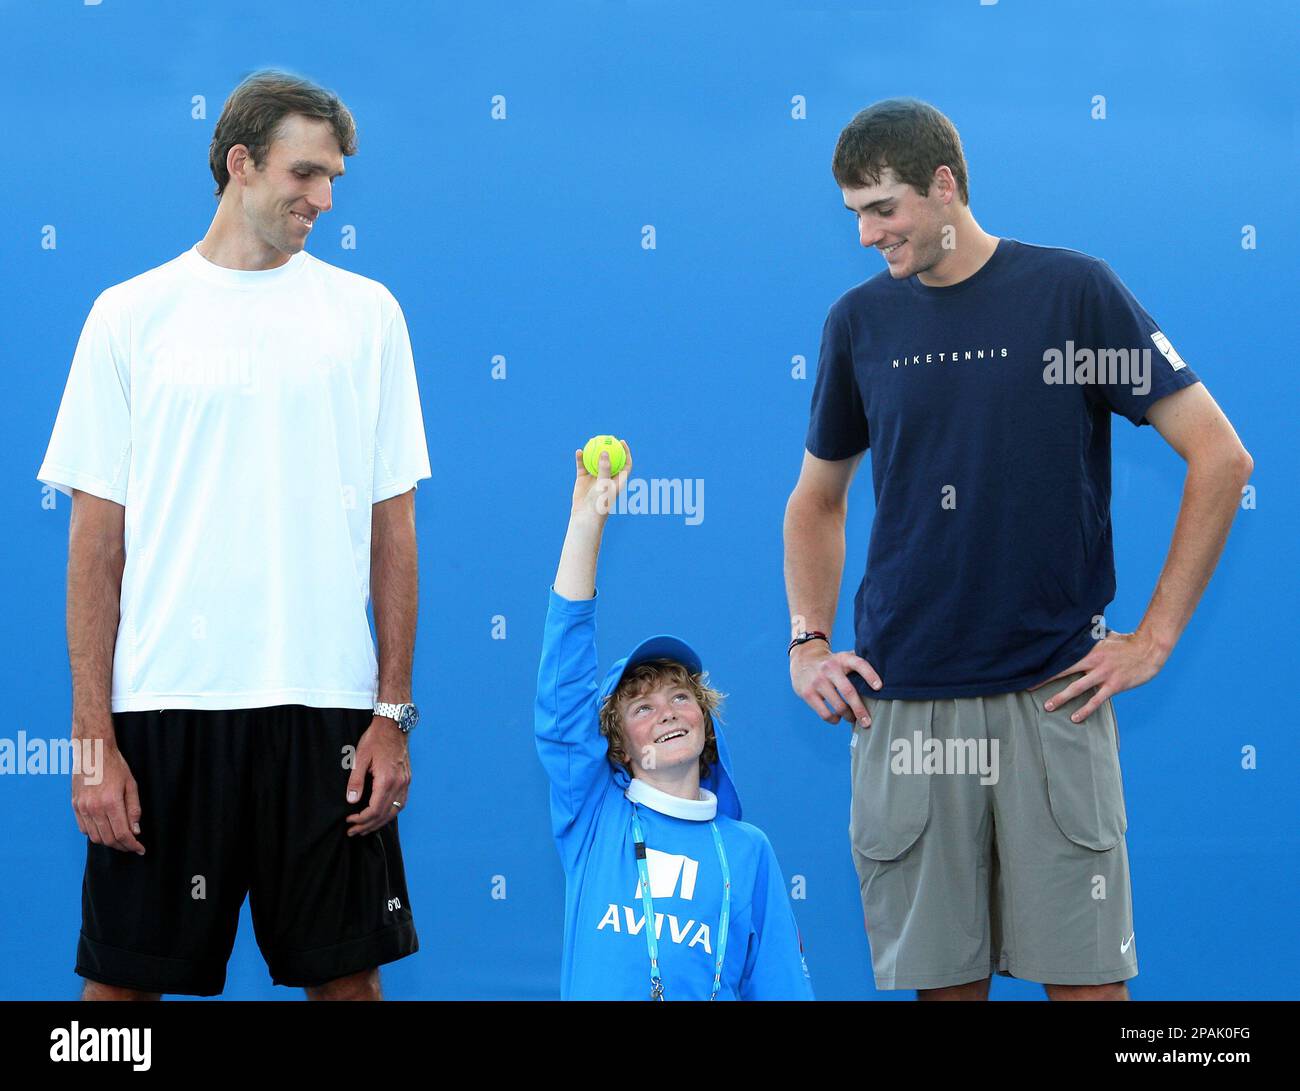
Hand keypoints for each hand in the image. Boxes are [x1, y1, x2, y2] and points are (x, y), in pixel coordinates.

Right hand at [73, 740, 144, 854]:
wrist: (92, 751)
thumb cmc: (115, 766)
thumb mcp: (131, 785)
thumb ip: (134, 809)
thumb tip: (136, 831)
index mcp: (111, 802)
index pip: (122, 833)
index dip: (132, 845)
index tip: (140, 849)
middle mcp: (94, 808)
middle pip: (109, 839)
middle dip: (123, 846)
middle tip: (132, 846)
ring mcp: (82, 808)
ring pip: (95, 837)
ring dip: (109, 842)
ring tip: (120, 840)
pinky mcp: (75, 806)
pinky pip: (84, 829)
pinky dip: (95, 834)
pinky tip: (105, 830)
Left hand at [345, 716, 411, 836]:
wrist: (394, 725)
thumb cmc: (375, 739)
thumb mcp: (360, 758)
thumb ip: (356, 781)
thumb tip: (352, 801)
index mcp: (387, 780)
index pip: (374, 810)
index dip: (361, 819)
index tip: (349, 821)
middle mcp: (399, 784)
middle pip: (384, 814)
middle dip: (368, 825)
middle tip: (353, 832)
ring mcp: (405, 782)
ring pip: (395, 810)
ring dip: (380, 822)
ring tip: (366, 828)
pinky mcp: (407, 779)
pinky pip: (401, 802)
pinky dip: (391, 812)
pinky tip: (383, 815)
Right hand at [570, 442, 632, 518]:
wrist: (585, 516)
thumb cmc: (599, 503)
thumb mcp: (604, 485)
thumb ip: (605, 468)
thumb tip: (605, 451)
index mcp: (618, 480)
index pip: (625, 464)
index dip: (625, 452)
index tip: (621, 442)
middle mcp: (607, 477)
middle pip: (610, 459)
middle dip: (608, 447)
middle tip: (606, 437)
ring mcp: (595, 477)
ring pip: (595, 460)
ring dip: (593, 450)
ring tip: (591, 440)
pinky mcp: (583, 479)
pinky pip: (582, 465)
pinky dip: (581, 458)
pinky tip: (579, 451)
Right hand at [790, 641, 881, 725]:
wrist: (803, 658)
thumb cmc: (831, 662)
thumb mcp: (843, 657)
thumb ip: (859, 665)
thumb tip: (885, 679)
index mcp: (843, 659)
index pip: (859, 664)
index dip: (870, 675)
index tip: (880, 687)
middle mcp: (830, 669)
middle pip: (849, 692)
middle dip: (860, 710)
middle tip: (867, 722)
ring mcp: (817, 681)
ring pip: (838, 706)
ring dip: (848, 716)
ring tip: (852, 719)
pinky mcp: (807, 693)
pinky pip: (824, 713)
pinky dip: (833, 719)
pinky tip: (836, 718)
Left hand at [1031, 628, 1167, 722]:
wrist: (1149, 649)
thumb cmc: (1127, 642)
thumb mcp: (1106, 637)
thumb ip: (1092, 638)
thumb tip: (1079, 633)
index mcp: (1089, 650)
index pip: (1063, 657)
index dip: (1047, 664)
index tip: (1032, 669)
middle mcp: (1093, 662)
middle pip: (1064, 671)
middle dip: (1045, 681)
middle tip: (1029, 688)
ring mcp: (1103, 674)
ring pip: (1077, 688)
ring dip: (1061, 698)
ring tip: (1047, 707)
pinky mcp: (1114, 686)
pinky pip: (1096, 701)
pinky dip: (1085, 710)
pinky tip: (1075, 718)